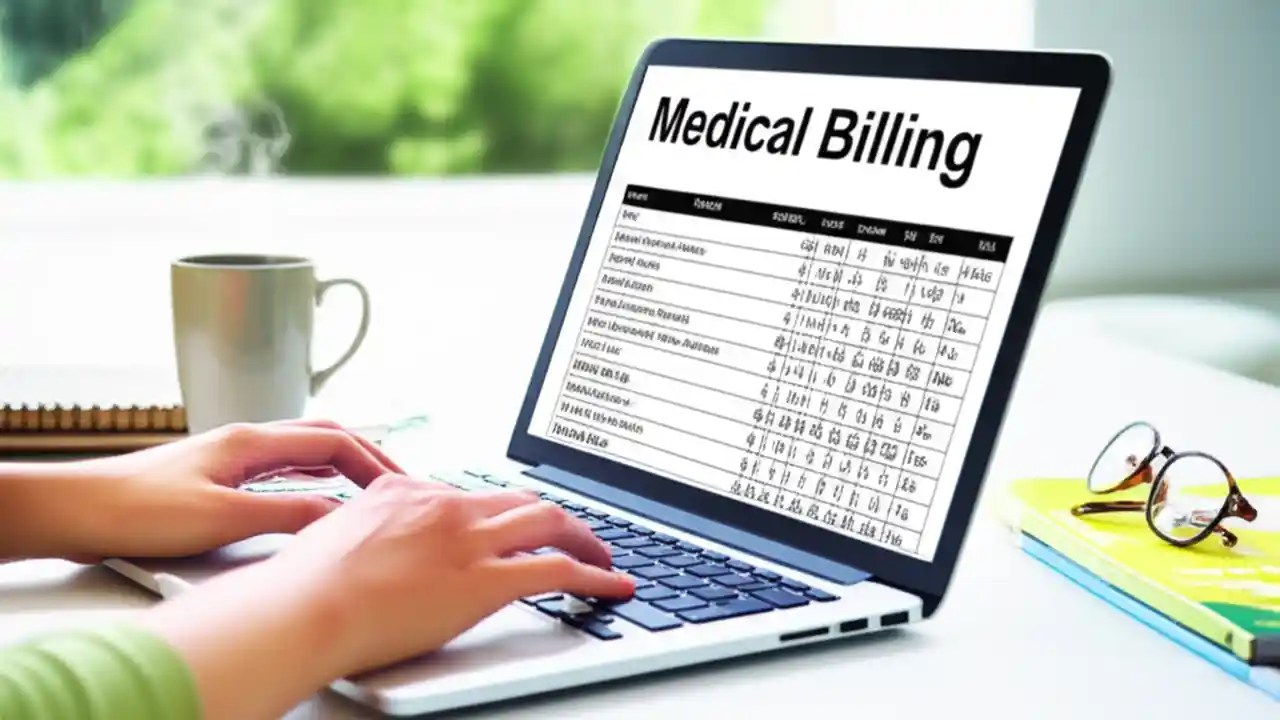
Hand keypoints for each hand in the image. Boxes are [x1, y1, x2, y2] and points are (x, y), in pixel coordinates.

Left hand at [0, 419, 398, 562]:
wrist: (79, 510)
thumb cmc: (139, 509)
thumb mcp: (223, 517)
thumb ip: (287, 514)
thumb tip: (340, 517)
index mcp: (252, 441)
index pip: (333, 440)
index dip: (374, 462)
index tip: (400, 487)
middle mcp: (245, 439)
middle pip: (323, 436)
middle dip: (365, 456)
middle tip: (396, 483)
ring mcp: (230, 455)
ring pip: (302, 449)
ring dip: (339, 464)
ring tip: (367, 490)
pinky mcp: (216, 476)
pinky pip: (280, 467)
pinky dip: (311, 476)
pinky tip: (313, 496)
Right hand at [140, 474, 635, 719]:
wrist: (304, 607)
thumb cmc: (303, 586)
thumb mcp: (331, 539)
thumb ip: (360, 536)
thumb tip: (362, 549)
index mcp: (406, 493)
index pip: (468, 497)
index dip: (497, 516)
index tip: (510, 528)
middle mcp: (445, 507)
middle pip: (518, 501)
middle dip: (553, 518)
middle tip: (573, 534)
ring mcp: (469, 541)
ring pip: (549, 524)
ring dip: (584, 539)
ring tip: (603, 556)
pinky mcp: (486, 580)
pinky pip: (558, 571)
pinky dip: (594, 575)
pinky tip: (611, 584)